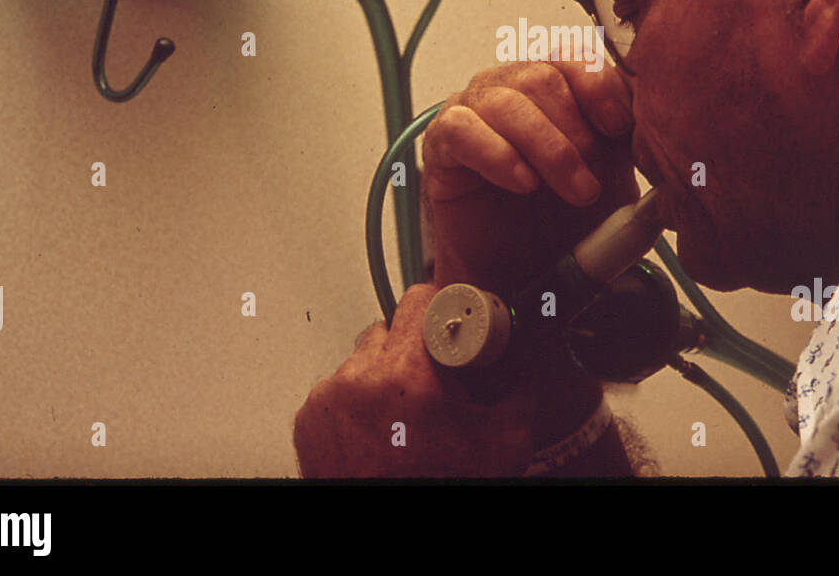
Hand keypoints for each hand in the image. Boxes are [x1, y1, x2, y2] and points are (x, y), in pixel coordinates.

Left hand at [293, 284, 537, 477]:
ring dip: (382, 375)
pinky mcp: (308, 420)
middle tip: (432, 380)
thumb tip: (531, 364)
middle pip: (388, 328)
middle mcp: (359, 378)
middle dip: (412, 348)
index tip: (450, 326)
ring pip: (361, 359)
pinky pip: (336, 389)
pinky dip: (355, 403)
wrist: (384, 540)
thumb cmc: (440, 487)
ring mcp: (328, 399)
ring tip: (402, 413)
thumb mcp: (503, 445)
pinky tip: (377, 429)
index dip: (440, 310)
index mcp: (407, 374)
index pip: (419, 299)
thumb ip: (522, 393)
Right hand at [421, 56, 637, 299]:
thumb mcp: (614, 177)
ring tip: (573, 192)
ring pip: (507, 100)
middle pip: (542, 75)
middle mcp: (513, 87)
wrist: (523, 275)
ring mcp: (474, 110)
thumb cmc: (566, 221)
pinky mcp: (442, 143)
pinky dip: (497, 154)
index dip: (600, 85)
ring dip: (548, 148)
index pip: (574, 54)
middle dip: (577, 132)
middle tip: (592, 184)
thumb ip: (633, 142)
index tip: (622, 128)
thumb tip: (662, 120)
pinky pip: (462, 128)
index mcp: (558, 85)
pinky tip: (522, 183)